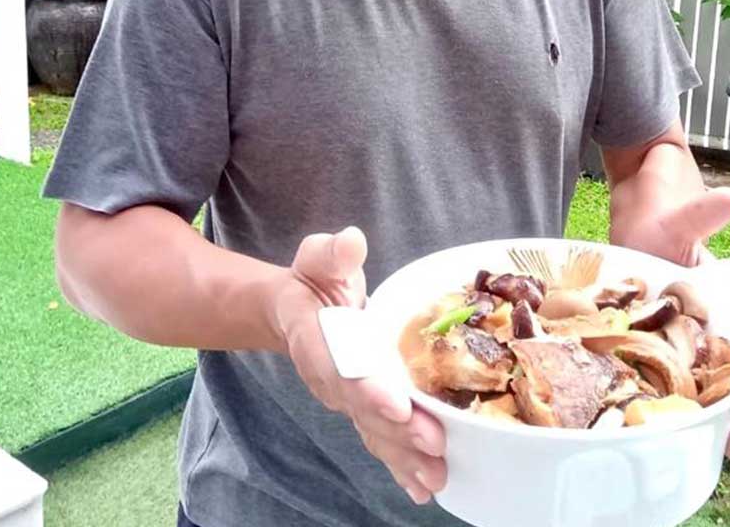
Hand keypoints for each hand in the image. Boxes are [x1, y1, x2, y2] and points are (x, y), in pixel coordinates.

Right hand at [272, 227, 446, 504]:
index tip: (397, 404)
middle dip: (399, 430)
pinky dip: (402, 465)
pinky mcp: (363, 409)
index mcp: (319, 340)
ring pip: (375, 432)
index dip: (369, 387)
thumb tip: (348, 241)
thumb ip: (331, 253)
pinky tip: (425, 487)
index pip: (344, 368)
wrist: (292, 311)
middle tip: (435, 446)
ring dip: (405, 456)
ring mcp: (346, 398)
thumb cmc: (314, 280)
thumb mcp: (317, 258)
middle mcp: (332, 378)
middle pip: (366, 410)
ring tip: (437, 477)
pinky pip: (381, 440)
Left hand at [610, 145, 729, 464]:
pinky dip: (679, 412)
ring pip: (706, 382)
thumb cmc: (659, 218)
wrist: (627, 224)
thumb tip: (727, 200)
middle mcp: (706, 320)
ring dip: (723, 414)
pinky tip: (687, 440)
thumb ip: (701, 215)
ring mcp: (678, 338)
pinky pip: (667, 385)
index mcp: (721, 293)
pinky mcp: (649, 351)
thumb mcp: (679, 217)